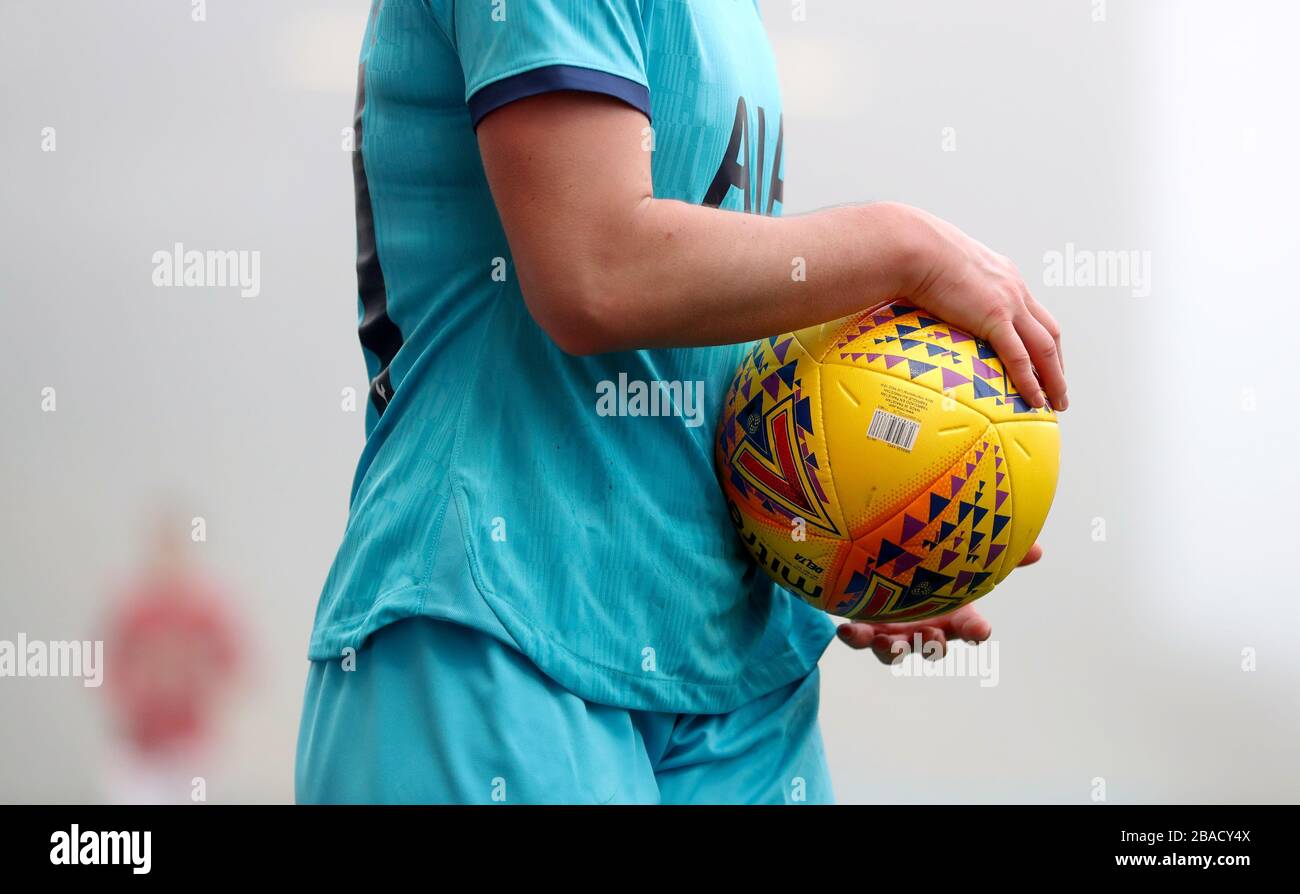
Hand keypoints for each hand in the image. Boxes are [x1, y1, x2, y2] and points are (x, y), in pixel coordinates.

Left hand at [836, 543, 1042, 662]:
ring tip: (883, 641)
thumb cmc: (927, 564)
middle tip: (929, 637)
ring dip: (891, 650)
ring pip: (893, 651)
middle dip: (931, 646)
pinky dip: (853, 637)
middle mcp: (922, 627)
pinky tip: (844, 630)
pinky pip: (858, 637)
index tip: (980, 632)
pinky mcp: (864, 625)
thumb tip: (1038, 550)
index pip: (969, 628)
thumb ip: (992, 550)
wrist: (879, 565)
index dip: (974, 632)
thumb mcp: (959, 556)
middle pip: (930, 646)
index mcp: (949, 615)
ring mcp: (892, 630)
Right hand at [892, 205, 1066, 411]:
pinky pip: (1020, 357)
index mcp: (1003, 277)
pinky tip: (1035, 400)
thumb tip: (919, 301)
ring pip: (1044, 348)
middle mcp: (1014, 289)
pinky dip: (1031, 381)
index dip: (1039, 338)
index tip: (1040, 361)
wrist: (914, 247)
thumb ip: (940, 287)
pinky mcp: (995, 317)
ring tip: (1056, 403)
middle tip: (1057, 388)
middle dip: (1056, 362)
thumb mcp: (939, 271)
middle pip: (1048, 331)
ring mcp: (1008, 303)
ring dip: (1054, 378)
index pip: (1031, 313)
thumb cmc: (914, 254)